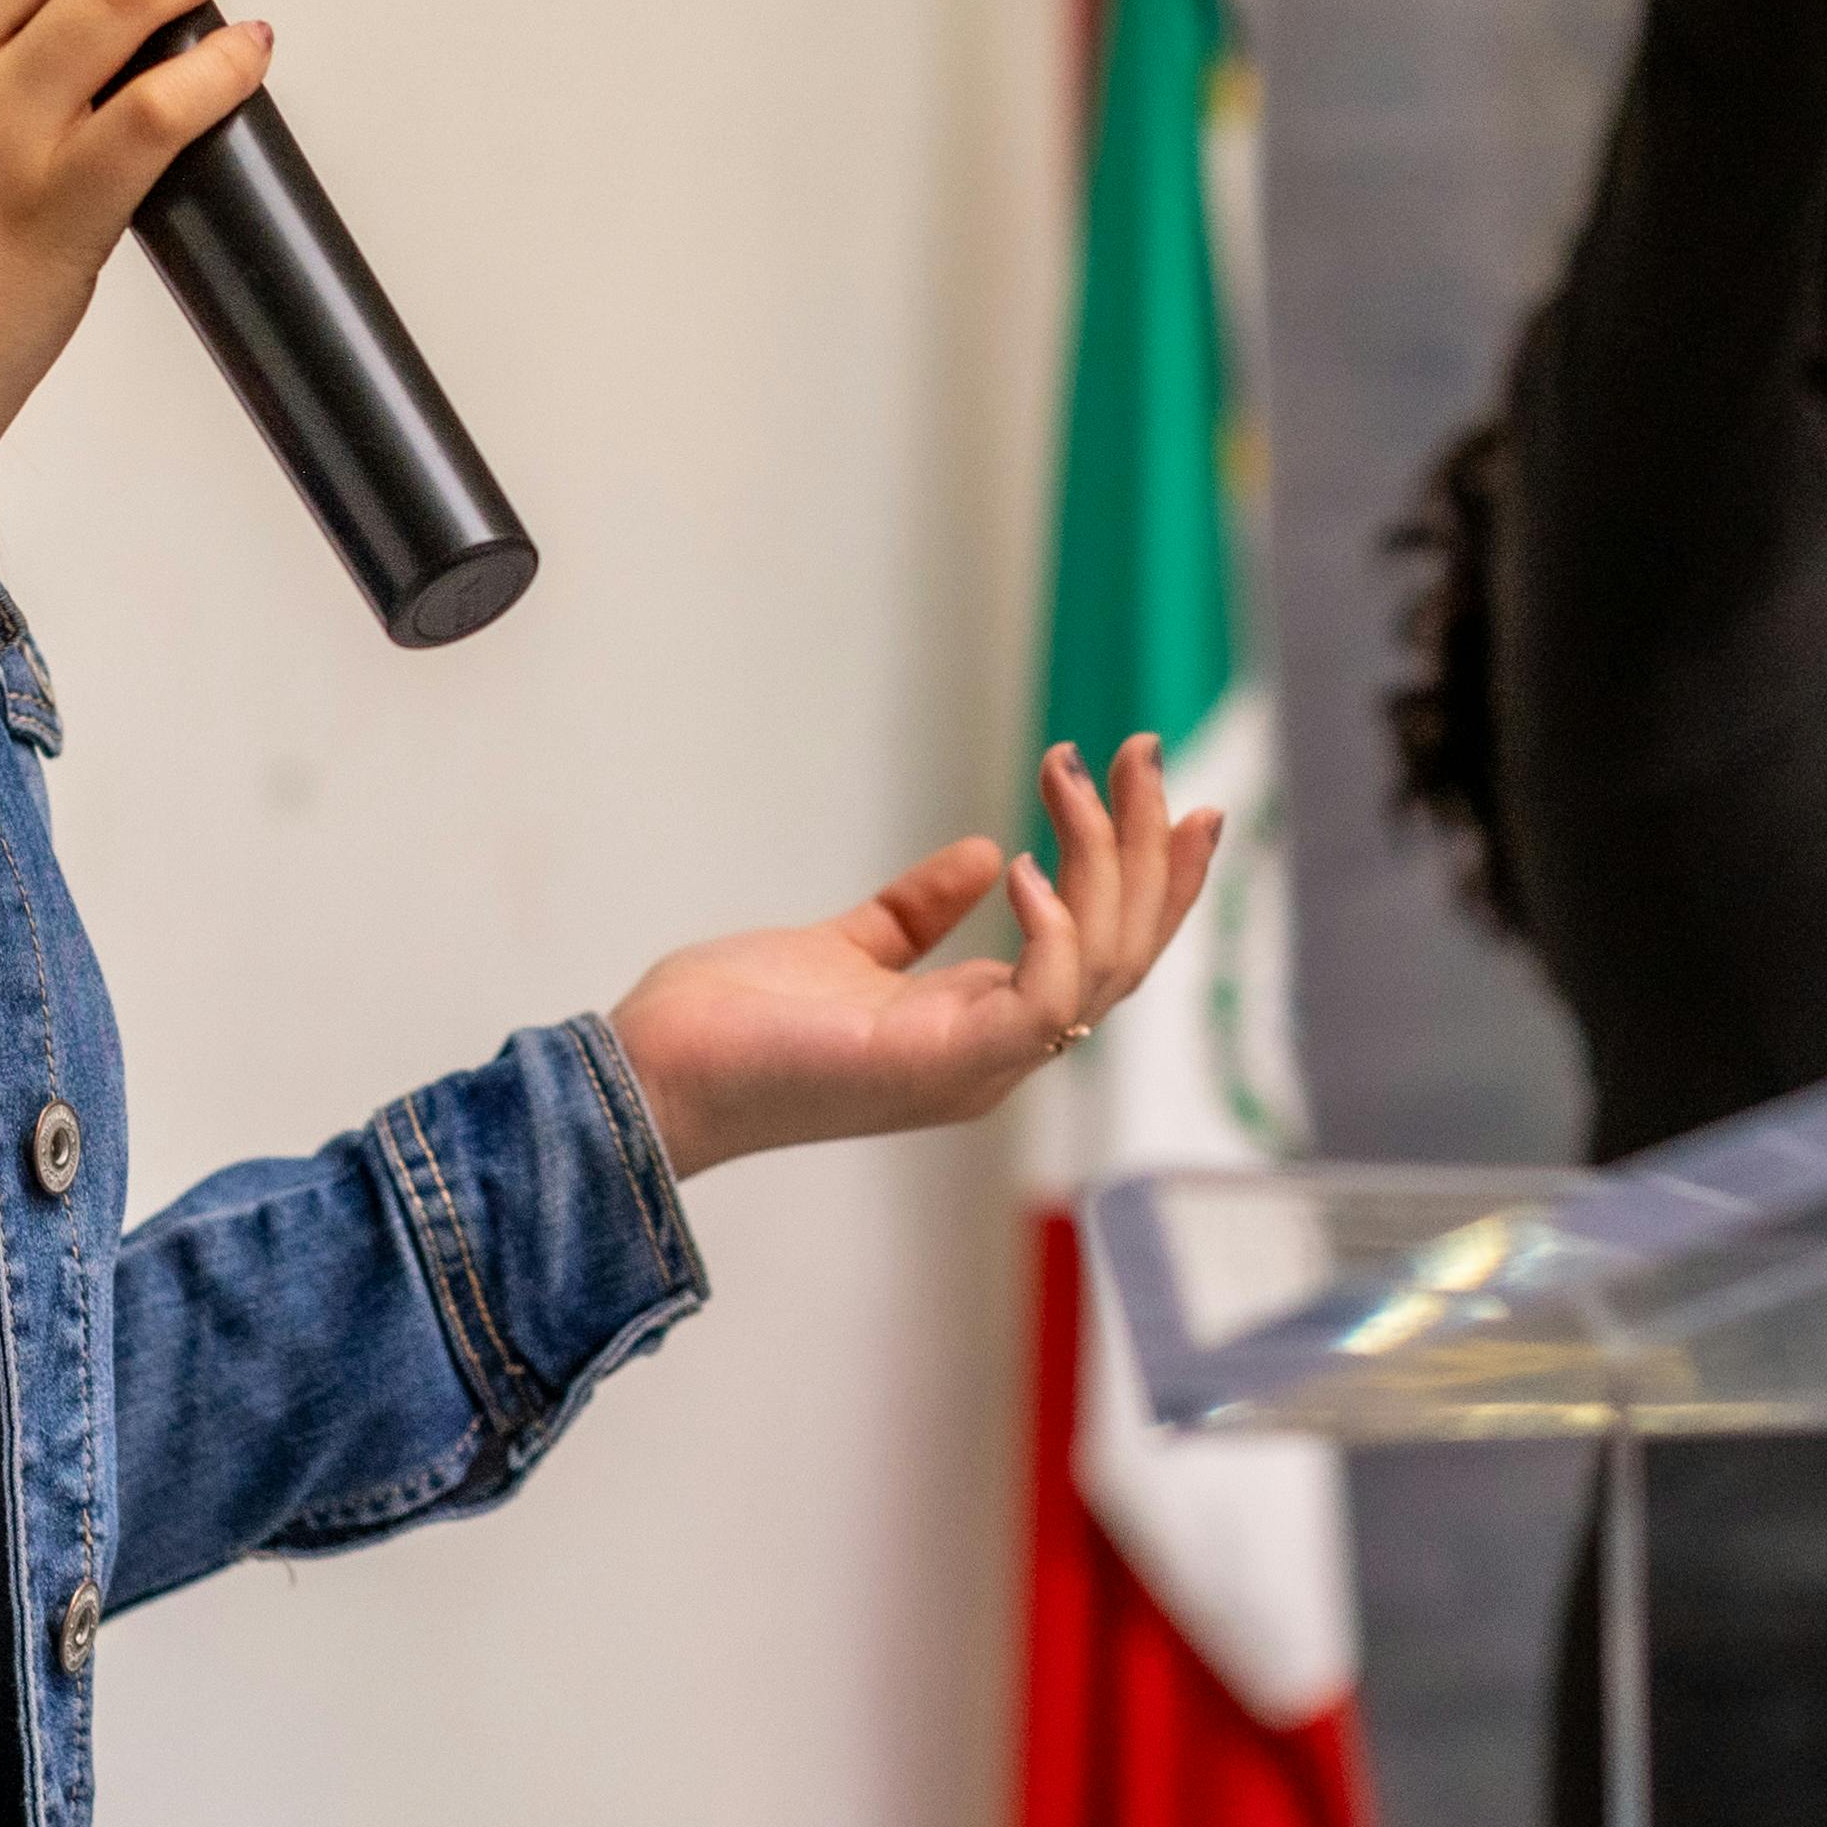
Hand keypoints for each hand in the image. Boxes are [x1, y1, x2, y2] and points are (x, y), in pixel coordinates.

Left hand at [608, 736, 1228, 1175]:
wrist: (654, 1074)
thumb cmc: (733, 1026)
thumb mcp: (845, 947)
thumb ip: (915, 912)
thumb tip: (983, 853)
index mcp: (980, 1029)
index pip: (1103, 954)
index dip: (1149, 879)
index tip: (1172, 796)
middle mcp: (997, 1055)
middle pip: (1123, 953)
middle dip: (1149, 849)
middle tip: (1143, 752)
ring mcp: (976, 1066)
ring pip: (1100, 967)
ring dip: (1105, 860)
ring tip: (1074, 773)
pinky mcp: (941, 1065)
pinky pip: (1042, 1001)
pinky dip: (1055, 931)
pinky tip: (1030, 864)